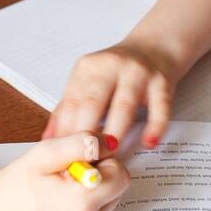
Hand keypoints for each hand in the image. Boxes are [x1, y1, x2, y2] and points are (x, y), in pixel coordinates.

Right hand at [0, 132, 128, 210]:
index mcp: (81, 204)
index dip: (101, 161)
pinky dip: (86, 203)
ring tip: (62, 189)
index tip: (77, 161)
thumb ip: (81, 144)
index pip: (120, 173)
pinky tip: (62, 201)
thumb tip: (109, 143)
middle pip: (118, 187)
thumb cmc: (16, 184)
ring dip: (93, 189)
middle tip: (66, 175)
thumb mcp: (45, 153)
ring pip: (110, 199)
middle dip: (98, 175)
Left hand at [41, 40, 177, 148]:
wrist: (154, 48)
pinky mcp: (162, 81)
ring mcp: (137, 72)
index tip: (64, 158)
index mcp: (88, 68)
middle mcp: (111, 66)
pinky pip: (159, 106)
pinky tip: (148, 143)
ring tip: (110, 156)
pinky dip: (154, 126)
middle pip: (93, 103)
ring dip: (115, 132)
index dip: (65, 133)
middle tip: (86, 162)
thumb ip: (67, 109)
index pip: (71, 103)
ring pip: (123, 106)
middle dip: (87, 135)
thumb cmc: (116, 73)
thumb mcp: (88, 82)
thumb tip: (48, 141)